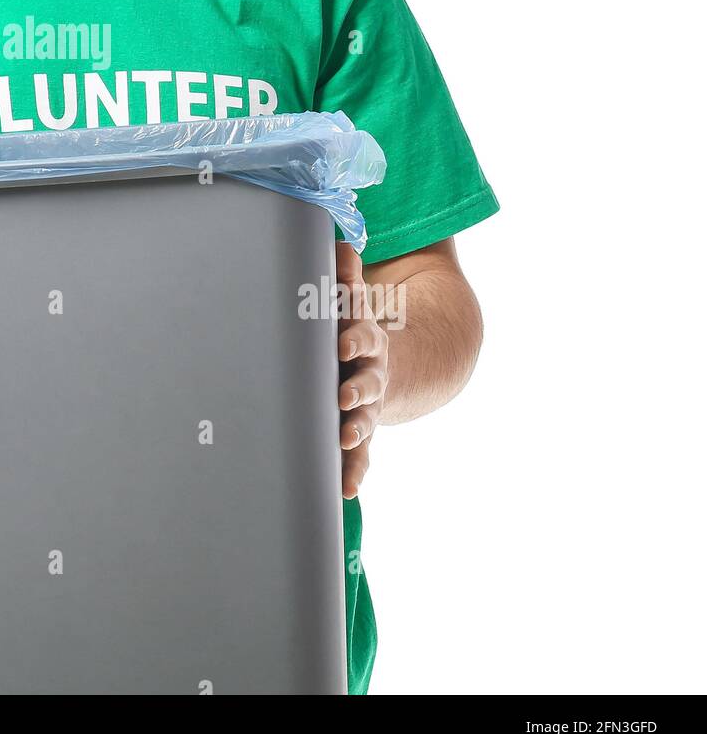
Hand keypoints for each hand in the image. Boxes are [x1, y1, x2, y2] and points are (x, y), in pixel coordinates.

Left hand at [335, 242, 386, 498]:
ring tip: (344, 442)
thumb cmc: (355, 325)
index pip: (362, 334)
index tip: (342, 343)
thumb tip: (338, 242)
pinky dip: (353, 471)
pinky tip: (346, 491)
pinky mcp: (360, 429)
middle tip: (345, 397)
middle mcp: (371, 374)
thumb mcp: (353, 299)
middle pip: (366, 382)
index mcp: (365, 339)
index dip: (353, 338)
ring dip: (354, 432)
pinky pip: (359, 454)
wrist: (396, 361)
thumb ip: (344, 277)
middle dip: (356, 389)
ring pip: (364, 421)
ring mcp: (367, 405)